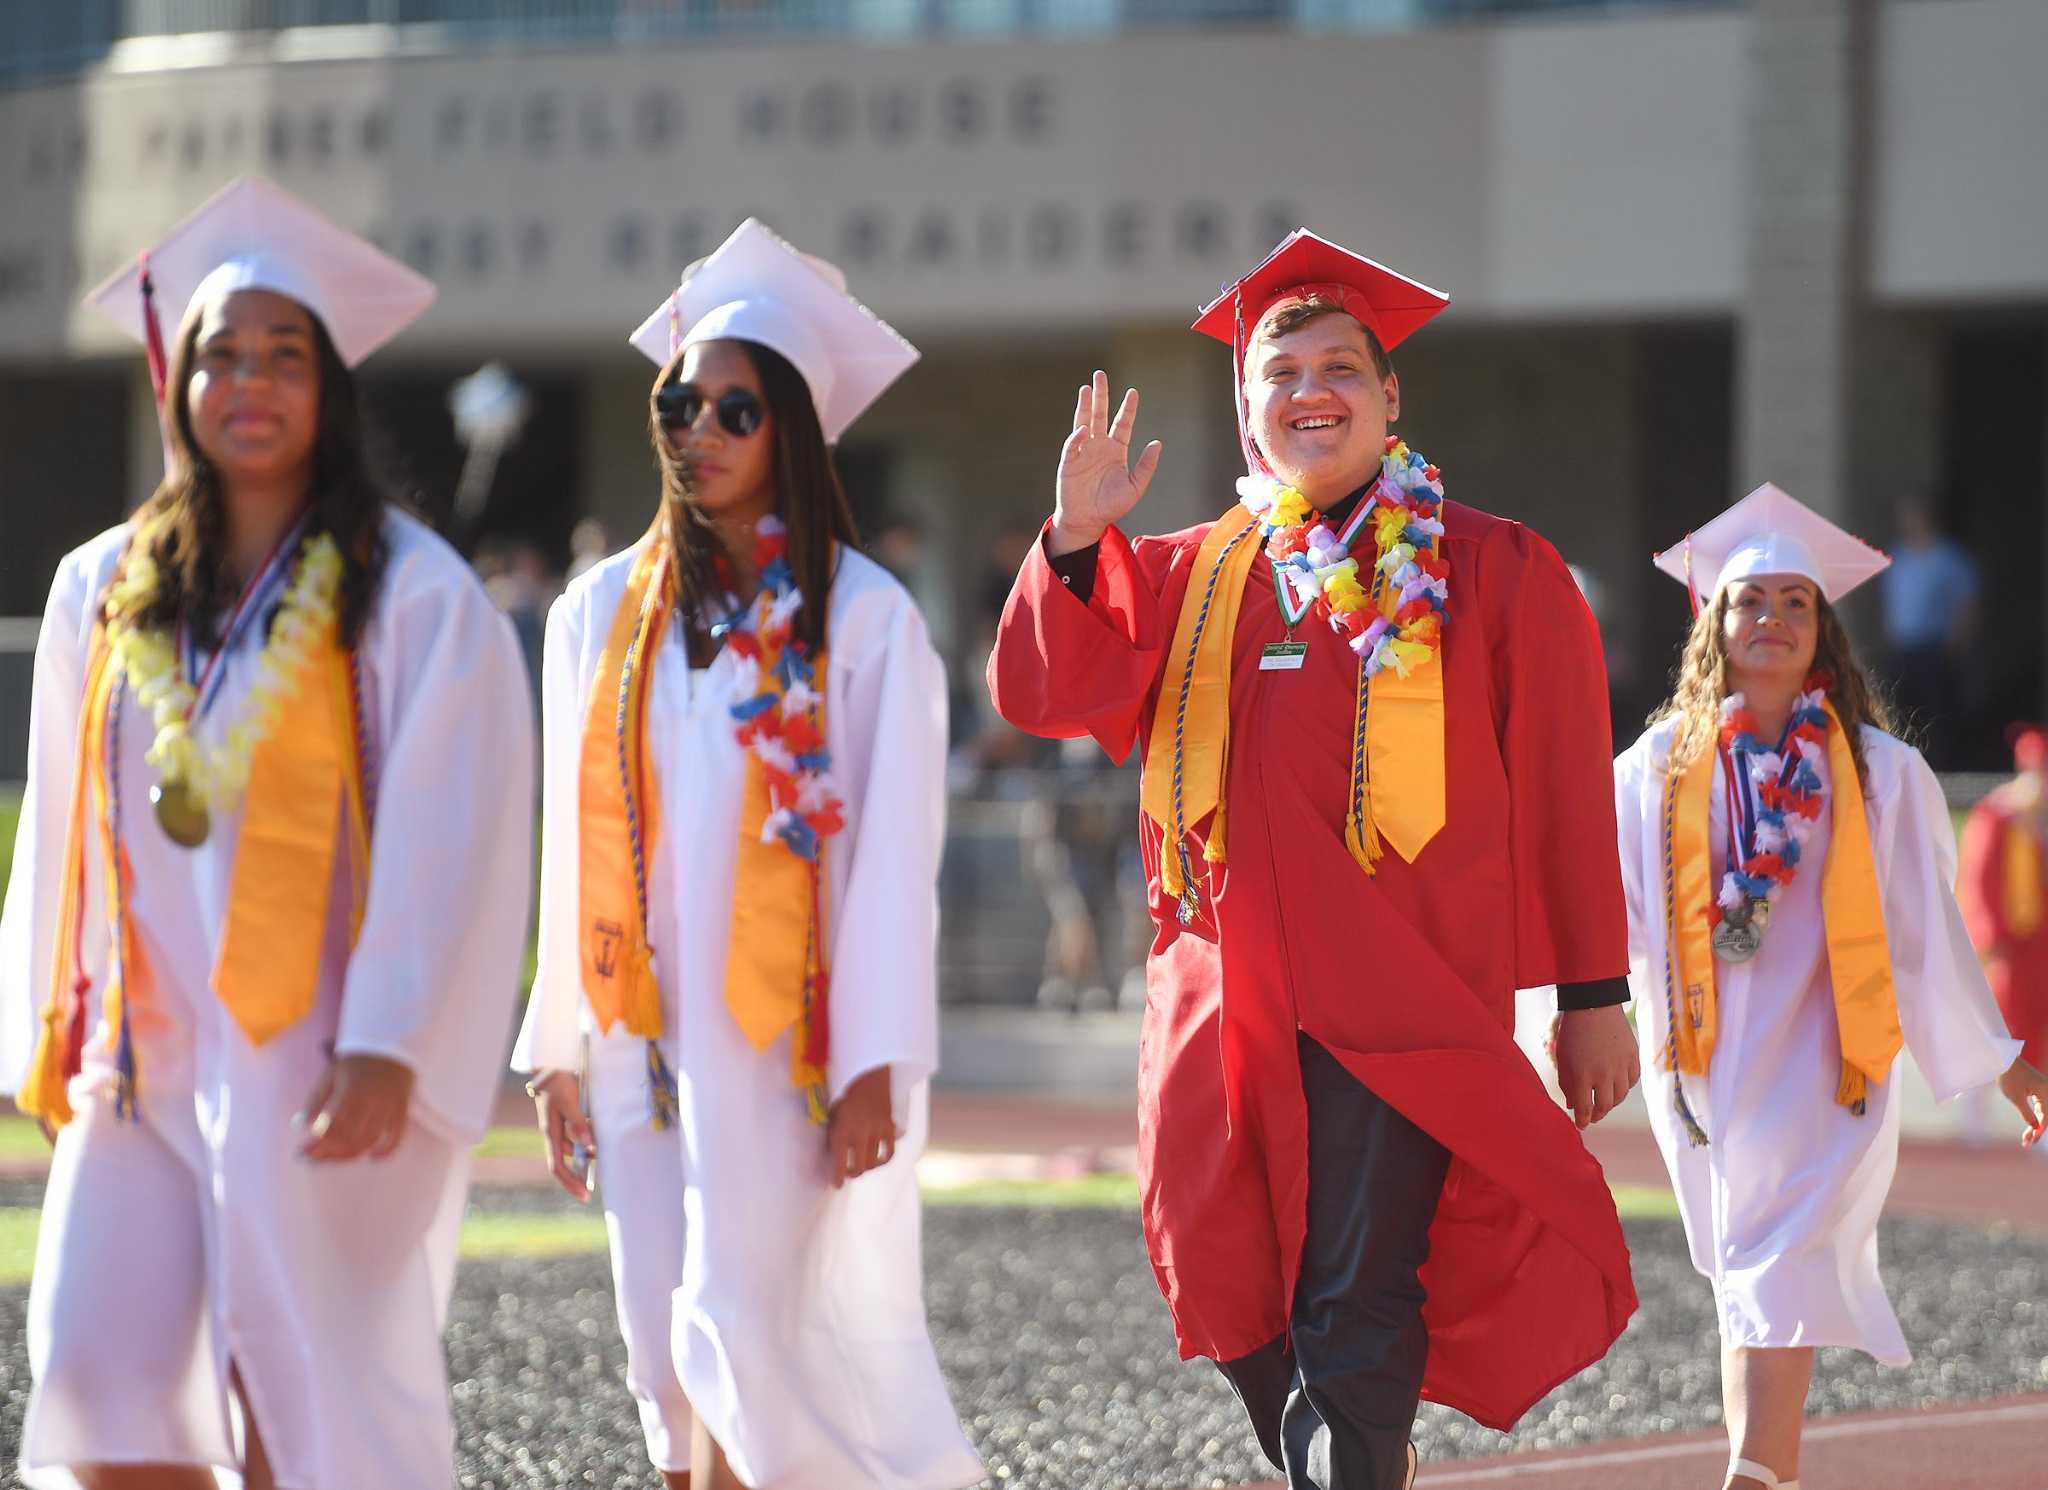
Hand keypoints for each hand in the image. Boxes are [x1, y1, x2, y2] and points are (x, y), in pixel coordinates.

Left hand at [297, 1053, 414, 1161]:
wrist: (389, 1041)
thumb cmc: (354, 1059)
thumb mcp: (330, 1074)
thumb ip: (315, 1101)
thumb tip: (300, 1127)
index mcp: (350, 1091)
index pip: (331, 1127)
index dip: (315, 1145)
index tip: (301, 1153)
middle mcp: (371, 1101)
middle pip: (349, 1138)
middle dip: (327, 1154)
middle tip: (311, 1160)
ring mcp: (388, 1106)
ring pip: (369, 1140)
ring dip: (349, 1155)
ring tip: (330, 1159)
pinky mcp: (401, 1108)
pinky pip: (397, 1135)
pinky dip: (386, 1150)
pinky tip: (373, 1158)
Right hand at [531, 1070, 596, 1202]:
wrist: (551, 1063)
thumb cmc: (558, 1083)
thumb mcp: (569, 1103)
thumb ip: (579, 1124)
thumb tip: (589, 1147)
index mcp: (550, 1133)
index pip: (558, 1167)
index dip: (570, 1183)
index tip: (585, 1196)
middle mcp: (554, 1133)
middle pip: (567, 1160)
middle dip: (582, 1172)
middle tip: (601, 1180)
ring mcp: (560, 1125)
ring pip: (576, 1146)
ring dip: (589, 1152)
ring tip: (606, 1154)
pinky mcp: (568, 1115)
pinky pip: (580, 1132)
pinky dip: (590, 1137)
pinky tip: (602, 1133)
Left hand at [827, 1066, 898, 1188]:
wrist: (869, 1073)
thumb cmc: (846, 1093)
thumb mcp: (833, 1112)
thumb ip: (833, 1131)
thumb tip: (831, 1151)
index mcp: (842, 1130)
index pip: (839, 1163)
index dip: (837, 1177)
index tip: (836, 1184)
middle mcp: (860, 1133)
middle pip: (859, 1167)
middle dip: (852, 1174)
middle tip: (848, 1173)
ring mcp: (877, 1131)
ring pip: (873, 1162)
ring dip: (866, 1167)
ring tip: (862, 1166)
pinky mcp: (889, 1127)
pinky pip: (890, 1152)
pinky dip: (884, 1160)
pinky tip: (879, 1160)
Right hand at [1050, 370, 1160, 555]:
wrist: (1089, 521)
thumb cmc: (1111, 506)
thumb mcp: (1135, 487)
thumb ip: (1146, 466)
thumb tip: (1157, 443)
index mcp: (1116, 450)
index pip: (1122, 423)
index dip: (1127, 408)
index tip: (1133, 392)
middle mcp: (1099, 446)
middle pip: (1100, 415)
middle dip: (1101, 395)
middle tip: (1100, 375)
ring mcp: (1083, 452)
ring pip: (1083, 422)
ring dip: (1084, 405)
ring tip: (1086, 387)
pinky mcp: (1069, 462)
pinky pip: (1073, 445)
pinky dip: (1077, 437)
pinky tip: (1083, 429)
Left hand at [1551, 1005, 1640, 1129]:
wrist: (1593, 1005)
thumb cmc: (1571, 1030)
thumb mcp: (1562, 1057)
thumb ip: (1566, 1083)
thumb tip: (1572, 1104)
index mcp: (1582, 1075)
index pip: (1584, 1108)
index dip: (1582, 1120)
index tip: (1580, 1125)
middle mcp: (1604, 1074)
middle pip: (1605, 1106)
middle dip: (1597, 1115)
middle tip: (1592, 1117)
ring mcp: (1621, 1066)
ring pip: (1620, 1095)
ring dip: (1611, 1103)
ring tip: (1604, 1103)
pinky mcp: (1633, 1057)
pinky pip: (1632, 1080)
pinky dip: (1625, 1086)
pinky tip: (1617, 1086)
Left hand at [1996, 1056, 2047, 1147]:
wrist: (2002, 1059)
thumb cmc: (2008, 1076)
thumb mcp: (2016, 1098)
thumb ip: (2027, 1114)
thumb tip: (2036, 1127)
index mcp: (2047, 1092)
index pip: (2045, 1117)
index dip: (2038, 1131)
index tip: (2030, 1141)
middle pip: (2046, 1116)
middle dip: (2036, 1130)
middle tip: (2026, 1143)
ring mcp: (2044, 1090)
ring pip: (2044, 1112)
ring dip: (2036, 1125)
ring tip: (2026, 1138)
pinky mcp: (2039, 1089)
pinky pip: (2041, 1107)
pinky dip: (2035, 1117)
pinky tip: (2031, 1128)